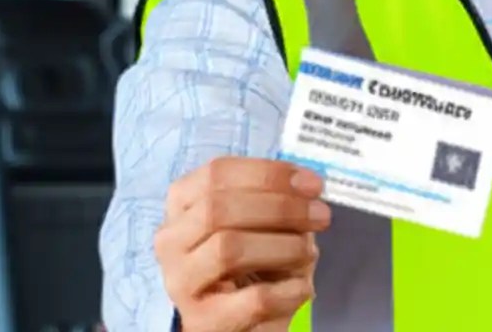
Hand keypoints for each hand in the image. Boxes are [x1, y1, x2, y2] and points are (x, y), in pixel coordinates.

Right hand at [154, 156, 331, 331]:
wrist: (237, 319)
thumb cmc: (249, 261)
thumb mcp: (257, 221)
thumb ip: (275, 198)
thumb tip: (306, 185)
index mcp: (181, 203)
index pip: (217, 173)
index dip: (268, 174)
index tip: (312, 183)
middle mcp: (170, 240)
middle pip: (219, 209)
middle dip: (280, 207)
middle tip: (321, 215)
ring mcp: (180, 282)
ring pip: (229, 250)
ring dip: (283, 246)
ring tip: (308, 253)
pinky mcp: (202, 321)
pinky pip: (253, 300)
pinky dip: (288, 291)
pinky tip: (303, 288)